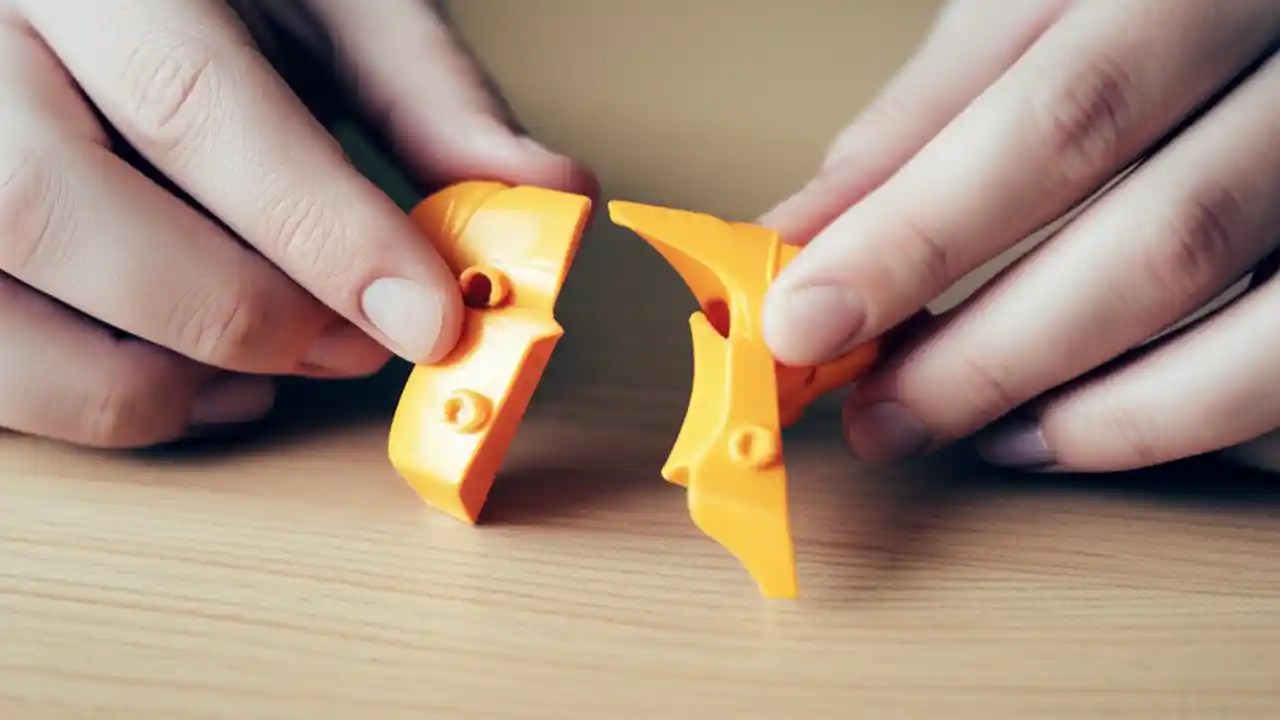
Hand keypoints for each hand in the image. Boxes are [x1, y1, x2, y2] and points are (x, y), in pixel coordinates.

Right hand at [0, 0, 594, 446]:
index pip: (190, 101)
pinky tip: (186, 382)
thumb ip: (428, 97)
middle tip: (353, 346)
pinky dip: (89, 404)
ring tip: (271, 373)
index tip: (429, 317)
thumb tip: (552, 193)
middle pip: (53, 204)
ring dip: (149, 380)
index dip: (319, 230)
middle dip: (232, 308)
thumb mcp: (333, 3)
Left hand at [761, 0, 1278, 471]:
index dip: (922, 236)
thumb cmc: (1147, 0)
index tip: (807, 321)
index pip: (1061, 121)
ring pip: (1254, 332)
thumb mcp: (1035, 9)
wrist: (1263, 4)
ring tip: (977, 434)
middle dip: (993, 352)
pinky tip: (1078, 427)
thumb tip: (802, 236)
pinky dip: (1186, 423)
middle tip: (880, 415)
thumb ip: (927, 117)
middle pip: (1163, 241)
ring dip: (1094, 412)